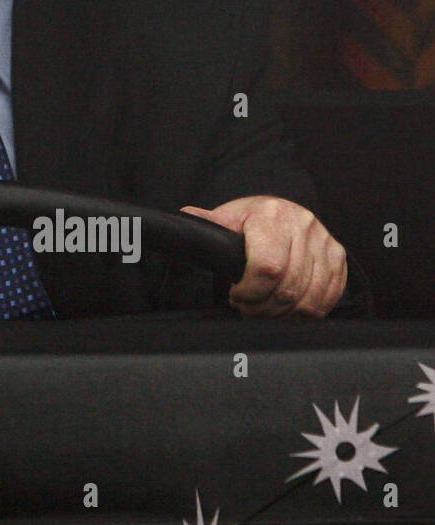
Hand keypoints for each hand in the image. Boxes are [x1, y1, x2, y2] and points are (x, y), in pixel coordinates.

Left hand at [180, 196, 346, 317]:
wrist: (282, 209)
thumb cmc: (252, 218)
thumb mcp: (229, 217)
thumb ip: (208, 224)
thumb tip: (184, 219)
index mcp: (272, 216)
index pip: (267, 268)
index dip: (250, 291)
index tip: (236, 295)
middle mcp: (303, 226)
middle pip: (288, 289)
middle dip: (262, 308)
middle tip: (247, 308)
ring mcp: (325, 242)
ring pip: (308, 299)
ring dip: (283, 314)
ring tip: (264, 309)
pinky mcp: (339, 258)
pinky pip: (326, 299)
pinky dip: (306, 312)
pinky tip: (287, 309)